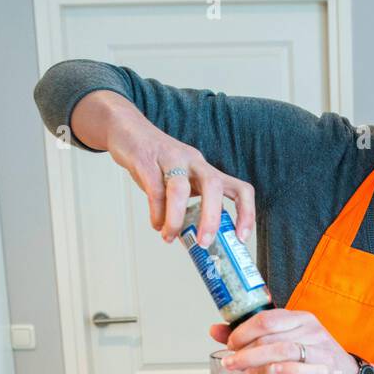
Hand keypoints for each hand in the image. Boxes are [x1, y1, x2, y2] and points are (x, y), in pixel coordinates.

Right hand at [72, 92, 255, 246]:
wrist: (127, 130)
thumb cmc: (157, 162)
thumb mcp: (181, 182)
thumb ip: (187, 208)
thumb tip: (192, 240)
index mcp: (207, 171)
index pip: (240, 189)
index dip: (246, 213)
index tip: (241, 237)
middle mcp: (194, 162)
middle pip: (214, 186)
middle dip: (211, 218)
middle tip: (203, 243)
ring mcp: (171, 158)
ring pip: (180, 188)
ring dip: (176, 218)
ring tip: (169, 236)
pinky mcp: (147, 159)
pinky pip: (154, 188)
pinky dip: (156, 211)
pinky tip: (156, 224)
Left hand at [209, 309, 357, 373]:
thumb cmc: (314, 359)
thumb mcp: (287, 342)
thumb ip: (254, 336)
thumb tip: (215, 330)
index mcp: (301, 318)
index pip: (268, 317)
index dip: (243, 329)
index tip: (229, 343)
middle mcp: (311, 330)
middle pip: (271, 334)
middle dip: (244, 347)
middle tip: (229, 360)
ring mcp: (320, 350)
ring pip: (283, 349)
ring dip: (256, 358)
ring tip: (238, 366)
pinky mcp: (326, 372)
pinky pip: (305, 368)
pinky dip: (288, 369)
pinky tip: (274, 371)